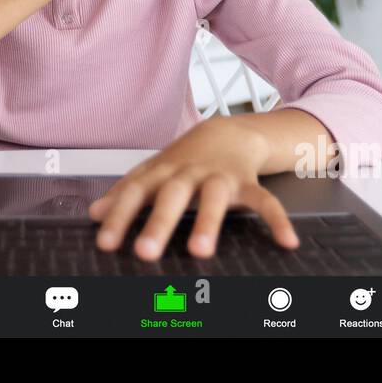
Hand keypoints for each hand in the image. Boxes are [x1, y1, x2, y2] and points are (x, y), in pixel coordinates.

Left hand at [88, 116, 300, 259]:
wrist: (229, 130)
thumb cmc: (185, 160)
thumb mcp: (153, 172)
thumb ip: (125, 192)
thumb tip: (94, 212)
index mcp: (162, 172)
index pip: (135, 193)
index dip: (119, 217)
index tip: (105, 243)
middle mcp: (190, 173)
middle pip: (172, 195)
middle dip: (158, 223)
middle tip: (145, 252)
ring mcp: (220, 177)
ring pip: (214, 198)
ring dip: (207, 223)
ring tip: (200, 251)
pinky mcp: (249, 183)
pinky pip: (265, 200)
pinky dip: (277, 220)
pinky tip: (287, 241)